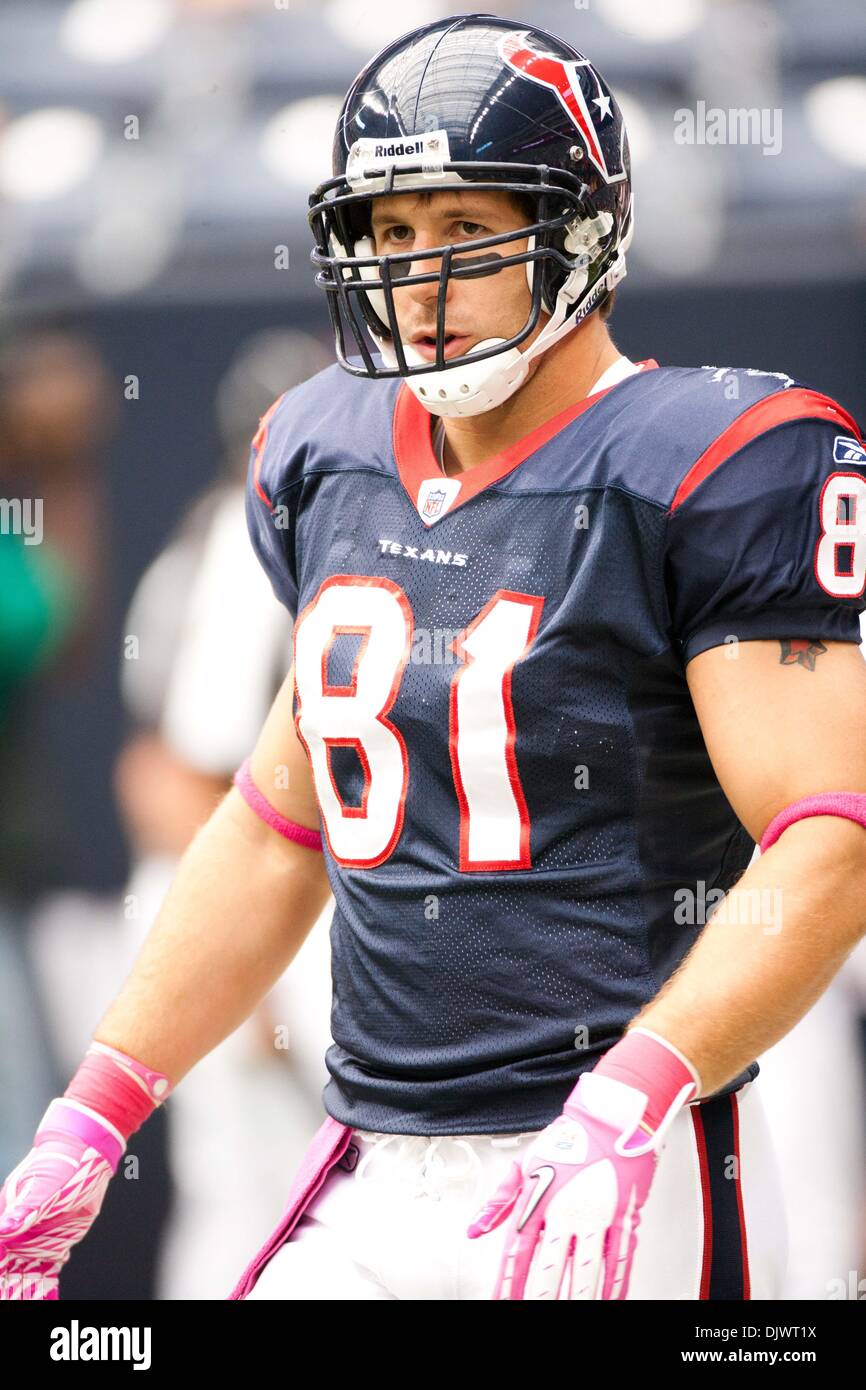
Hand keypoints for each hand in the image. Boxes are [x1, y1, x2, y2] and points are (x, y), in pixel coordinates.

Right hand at [0, 1113, 115, 1299]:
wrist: (86, 1156)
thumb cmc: (61, 1164)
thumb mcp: (45, 1187)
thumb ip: (27, 1210)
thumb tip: (4, 1229)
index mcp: (7, 1219)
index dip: (0, 1270)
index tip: (3, 1283)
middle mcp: (16, 1236)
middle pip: (6, 1271)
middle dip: (9, 1288)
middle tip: (14, 1301)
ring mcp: (34, 1244)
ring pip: (23, 1278)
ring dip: (23, 1294)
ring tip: (28, 1306)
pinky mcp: (53, 1248)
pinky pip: (45, 1276)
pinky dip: (45, 1292)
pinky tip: (48, 1302)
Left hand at [467, 1067, 686, 1299]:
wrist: (612, 1117)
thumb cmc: (570, 1139)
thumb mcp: (527, 1165)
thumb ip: (500, 1202)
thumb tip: (475, 1229)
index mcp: (540, 1200)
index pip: (518, 1252)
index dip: (508, 1281)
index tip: (502, 1301)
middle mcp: (567, 1212)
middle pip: (549, 1267)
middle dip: (539, 1296)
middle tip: (533, 1310)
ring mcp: (597, 1217)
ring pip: (586, 1270)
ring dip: (578, 1297)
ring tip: (570, 1311)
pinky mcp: (624, 1218)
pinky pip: (620, 1260)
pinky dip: (615, 1285)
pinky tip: (609, 1299)